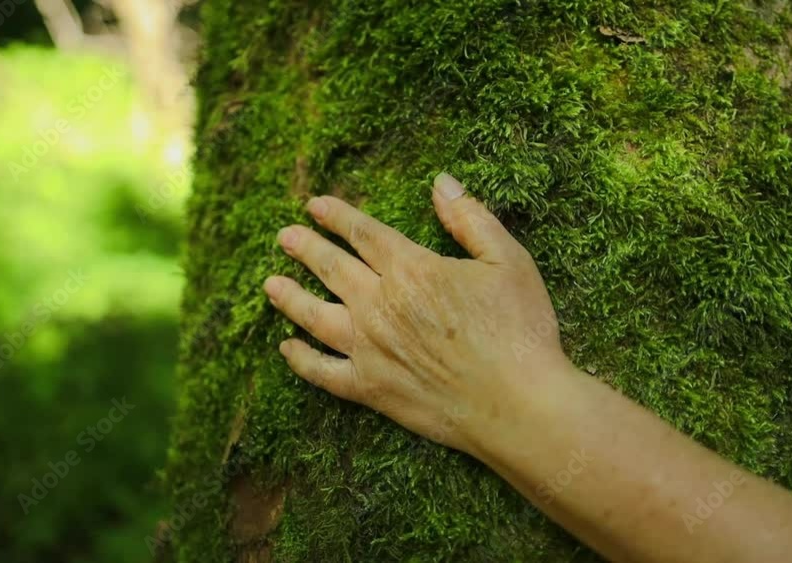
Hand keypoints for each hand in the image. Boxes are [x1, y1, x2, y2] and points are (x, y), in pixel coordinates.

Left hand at [264, 173, 567, 454]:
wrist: (517, 403)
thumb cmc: (520, 329)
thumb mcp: (508, 260)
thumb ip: (470, 218)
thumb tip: (440, 182)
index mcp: (411, 269)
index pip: (363, 233)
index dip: (337, 216)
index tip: (315, 205)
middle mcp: (379, 306)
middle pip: (331, 268)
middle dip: (305, 248)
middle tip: (285, 236)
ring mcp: (369, 349)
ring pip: (315, 316)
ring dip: (290, 297)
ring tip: (271, 284)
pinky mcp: (370, 389)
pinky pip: (323, 372)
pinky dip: (301, 360)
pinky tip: (287, 349)